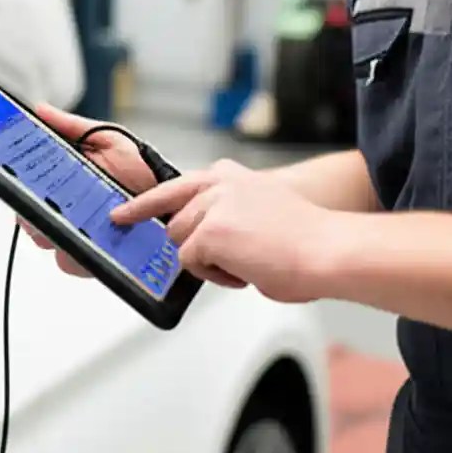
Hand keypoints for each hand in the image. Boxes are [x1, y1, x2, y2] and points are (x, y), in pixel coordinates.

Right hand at [20, 104, 157, 276]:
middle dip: (32, 210)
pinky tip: (89, 240)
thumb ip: (71, 126)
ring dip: (55, 233)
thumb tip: (41, 110)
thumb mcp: (104, 138)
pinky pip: (73, 262)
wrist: (166, 193)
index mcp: (59, 183)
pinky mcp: (93, 255)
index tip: (17, 178)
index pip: (24, 187)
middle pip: (29, 218)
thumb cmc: (136, 166)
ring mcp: (77, 234)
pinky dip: (78, 255)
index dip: (17, 184)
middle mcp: (63, 210)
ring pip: (48, 242)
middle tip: (45, 200)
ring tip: (71, 220)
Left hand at [112, 166, 332, 301]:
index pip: (175, 187)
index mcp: (230, 176)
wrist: (329, 249)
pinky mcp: (208, 233)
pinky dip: (219, 276)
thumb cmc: (308, 237)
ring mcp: (211, 207)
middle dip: (195, 247)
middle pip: (176, 225)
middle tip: (219, 258)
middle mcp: (218, 184)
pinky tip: (248, 269)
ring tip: (251, 261)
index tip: (122, 213)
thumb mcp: (262, 210)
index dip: (145, 204)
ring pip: (183, 246)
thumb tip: (212, 240)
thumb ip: (231, 216)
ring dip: (211, 262)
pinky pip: (194, 266)